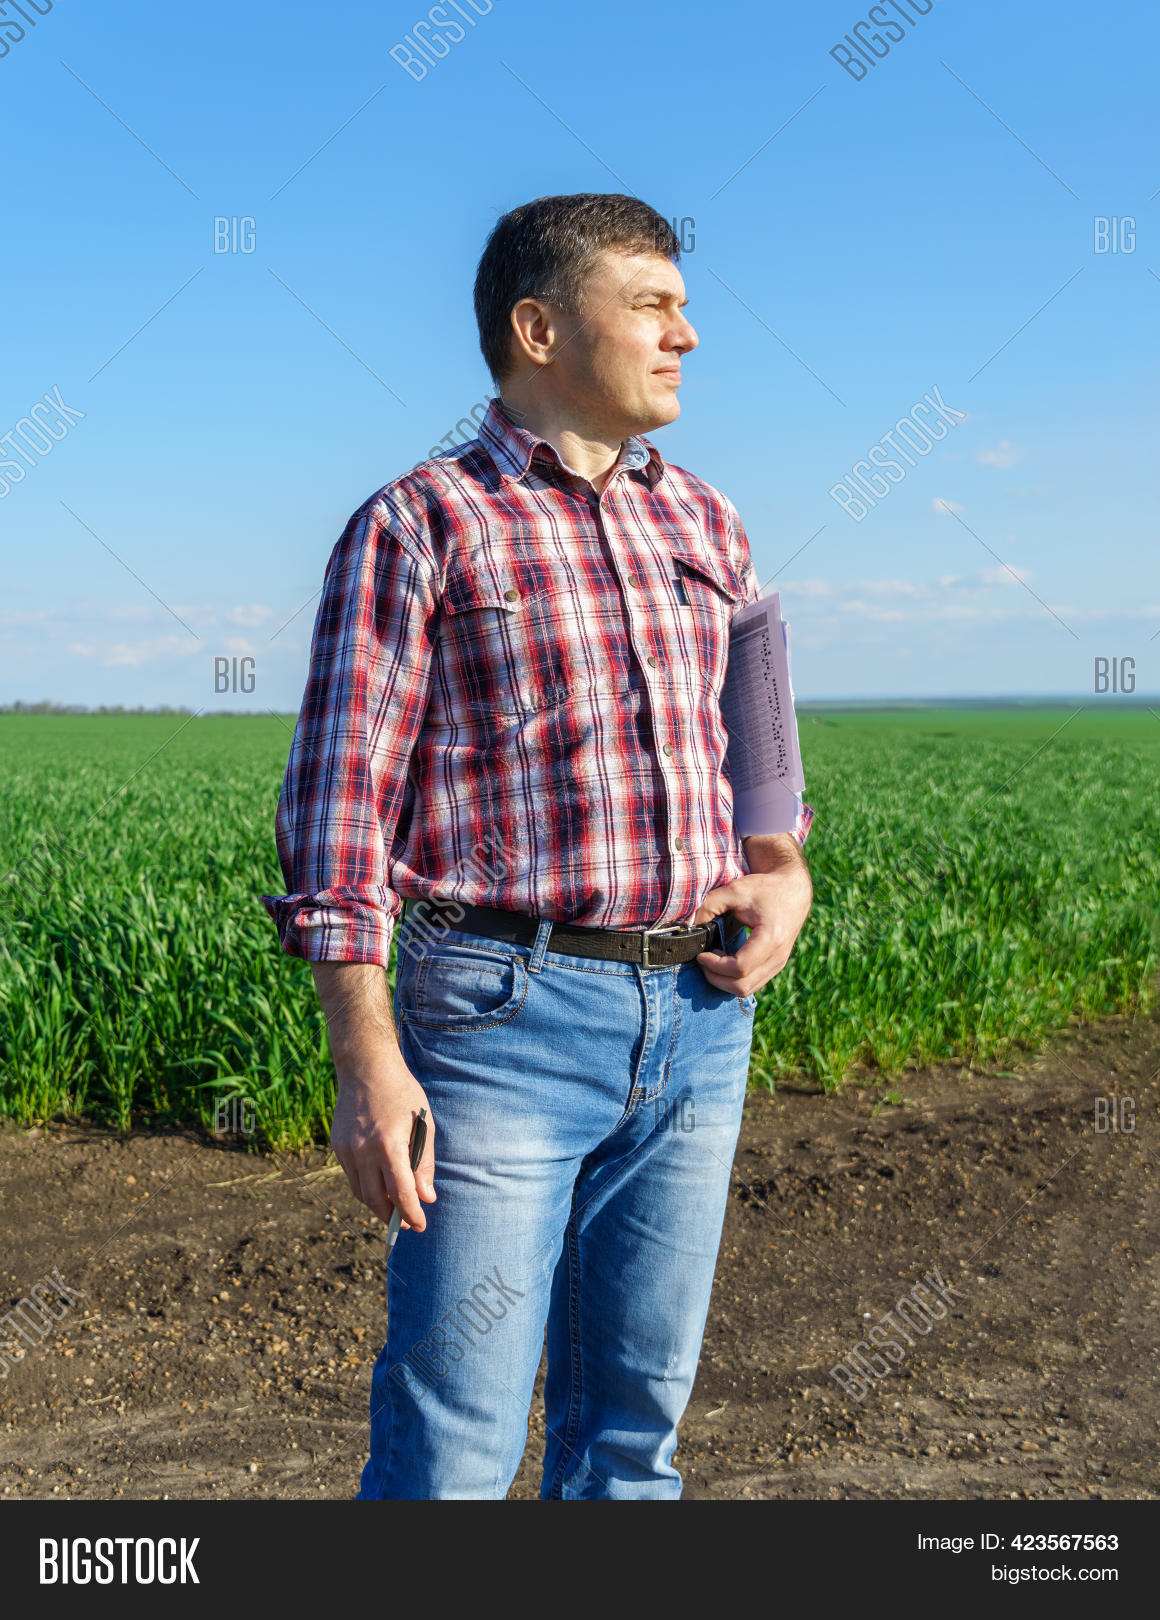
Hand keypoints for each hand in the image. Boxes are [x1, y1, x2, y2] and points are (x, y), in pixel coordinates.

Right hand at [329, 1062, 436, 1231]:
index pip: (401, 1193)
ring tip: (394, 1209)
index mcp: (389, 1145)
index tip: (420, 1226)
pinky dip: (366, 1188)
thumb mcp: (424, 1124)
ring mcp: (347, 1149)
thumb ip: (425, 1163)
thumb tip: (426, 1197)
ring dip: (378, 1206)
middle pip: (376, 1199)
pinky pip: (352, 1178)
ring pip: (361, 1192)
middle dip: (392, 1217)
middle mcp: (364, 1150)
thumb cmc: (402, 1093)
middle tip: (407, 1224)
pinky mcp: (338, 1146)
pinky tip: (379, 1187)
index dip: (411, 1214)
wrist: (366, 1068)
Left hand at [692, 860, 812, 997]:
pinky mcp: (775, 966)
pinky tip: (725, 961)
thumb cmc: (766, 889)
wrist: (793, 890)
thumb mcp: (734, 890)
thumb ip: (709, 906)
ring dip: (723, 981)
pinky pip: (752, 984)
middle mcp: (778, 957)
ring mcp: (778, 964)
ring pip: (746, 990)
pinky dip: (734, 979)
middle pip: (741, 986)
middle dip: (715, 978)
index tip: (701, 954)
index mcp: (770, 938)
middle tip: (703, 960)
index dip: (715, 966)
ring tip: (713, 960)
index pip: (740, 967)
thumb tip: (691, 927)